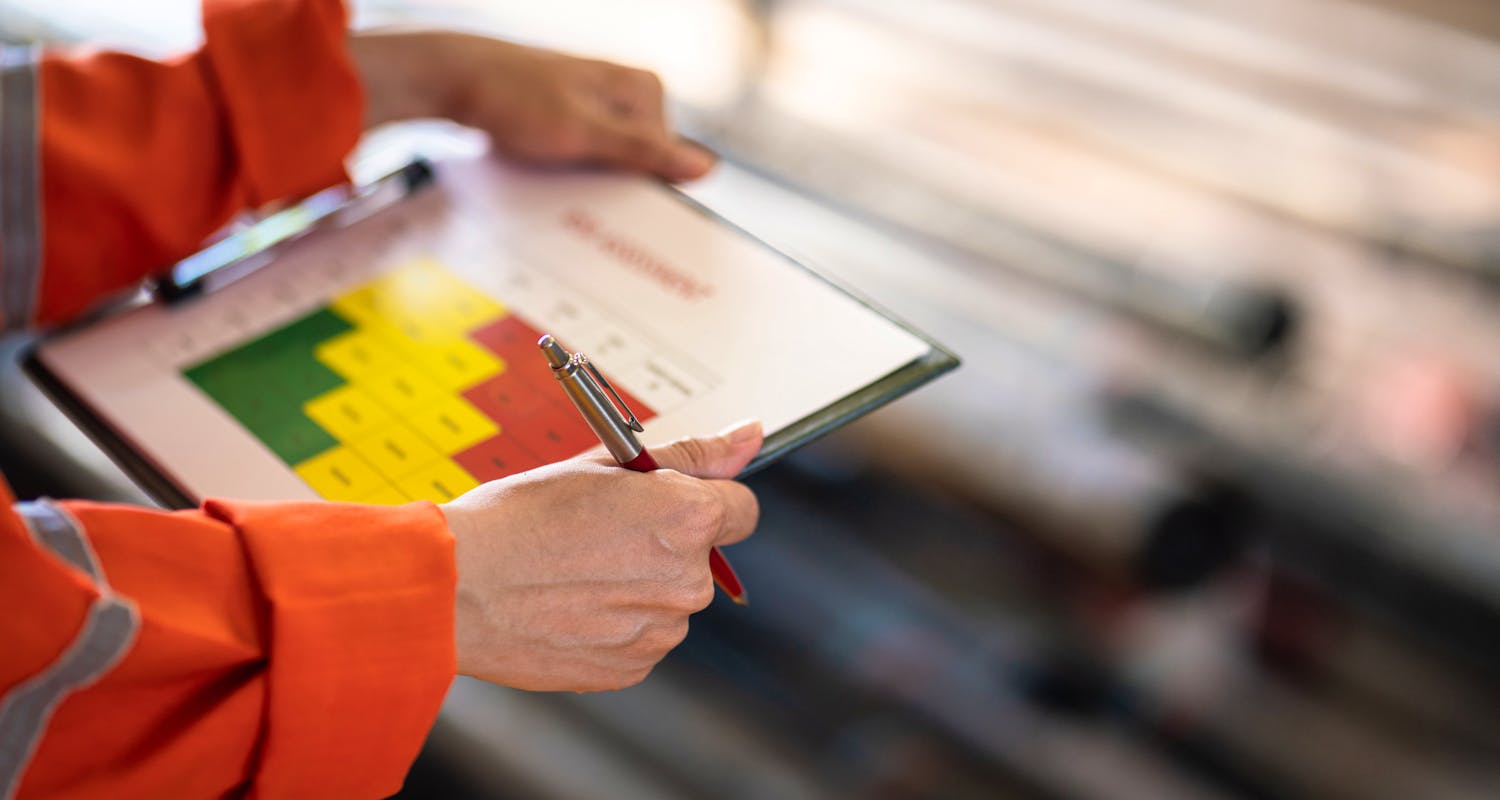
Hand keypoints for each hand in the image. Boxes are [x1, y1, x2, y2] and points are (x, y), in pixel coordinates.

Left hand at [349, 30, 716, 181]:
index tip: (637, 228)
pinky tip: (553, 182)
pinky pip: (586, 160)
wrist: (452, 80)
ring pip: (610, 166)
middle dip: (618, 192)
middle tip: (591, 210)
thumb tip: (704, 166)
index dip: (650, 196)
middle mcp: (629, 95)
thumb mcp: (584, 133)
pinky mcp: (575, 119)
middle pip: (640, 165)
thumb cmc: (513, 97)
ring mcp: (601, 107)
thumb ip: (644, 152)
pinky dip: (572, 176)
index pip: (669, 162)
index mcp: (645, 90)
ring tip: (564, 190)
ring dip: (590, 187)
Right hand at [440, 419, 761, 691]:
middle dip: (662, 543)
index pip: (741, 509)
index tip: (669, 502)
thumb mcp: (605, 465)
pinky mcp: (632, 668)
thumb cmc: (521, 516)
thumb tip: (749, 436)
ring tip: (572, 572)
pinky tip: (568, 606)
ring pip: (667, 600)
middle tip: (597, 534)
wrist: (457, 587)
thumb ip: (689, 455)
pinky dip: (613, 624)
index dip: (705, 499)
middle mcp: (689, 580)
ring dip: (636, 586)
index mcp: (690, 518)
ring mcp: (662, 631)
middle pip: (700, 557)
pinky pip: (640, 638)